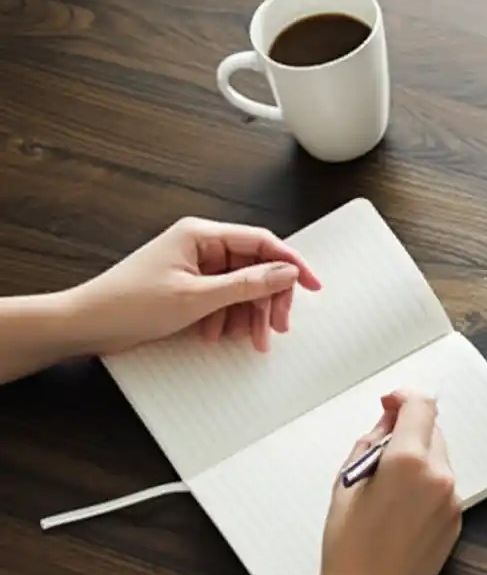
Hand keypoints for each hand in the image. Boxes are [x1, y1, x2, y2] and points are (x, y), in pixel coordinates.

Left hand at [70, 216, 321, 353]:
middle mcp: (200, 245)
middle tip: (277, 327)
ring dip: (249, 314)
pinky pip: (223, 299)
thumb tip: (286, 272)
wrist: (86, 324)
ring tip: (250, 340)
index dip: (291, 264)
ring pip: (241, 287)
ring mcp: (194, 267)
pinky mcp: (188, 287)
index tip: (313, 286)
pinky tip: (218, 335)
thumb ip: (247, 284)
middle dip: (269, 299)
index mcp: (202, 234)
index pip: (262, 242)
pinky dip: (227, 318)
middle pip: (255, 267)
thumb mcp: (196, 297)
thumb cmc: (128, 304)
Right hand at [319, 390, 461, 574]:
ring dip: (418, 457)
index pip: (421, 406)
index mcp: (408, 461)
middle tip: (378, 451)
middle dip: (408, 431)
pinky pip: (444, 485)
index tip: (389, 403)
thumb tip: (387, 417)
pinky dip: (426, 483)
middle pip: (432, 430)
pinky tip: (401, 507)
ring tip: (386, 487)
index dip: (404, 398)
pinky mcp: (458, 517)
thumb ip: (370, 441)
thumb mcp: (347, 482)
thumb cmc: (348, 545)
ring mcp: (453, 498)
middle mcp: (439, 475)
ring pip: (439, 458)